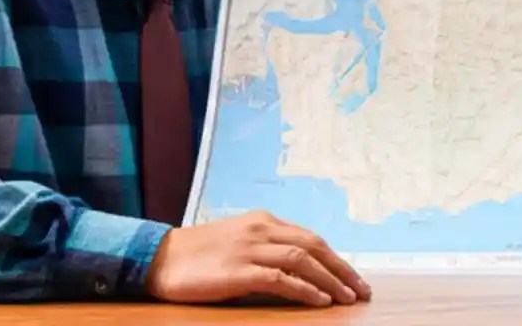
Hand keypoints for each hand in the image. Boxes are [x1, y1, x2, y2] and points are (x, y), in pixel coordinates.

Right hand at [145, 210, 370, 306]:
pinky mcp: (238, 271)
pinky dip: (304, 289)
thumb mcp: (238, 242)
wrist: (158, 258)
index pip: (311, 238)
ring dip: (330, 280)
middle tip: (362, 290)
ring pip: (302, 260)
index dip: (336, 259)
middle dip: (342, 269)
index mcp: (264, 221)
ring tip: (348, 298)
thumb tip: (302, 270)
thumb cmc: (198, 255)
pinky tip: (319, 301)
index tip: (354, 278)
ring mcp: (250, 249)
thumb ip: (267, 248)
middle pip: (314, 246)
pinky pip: (280, 278)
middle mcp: (261, 230)